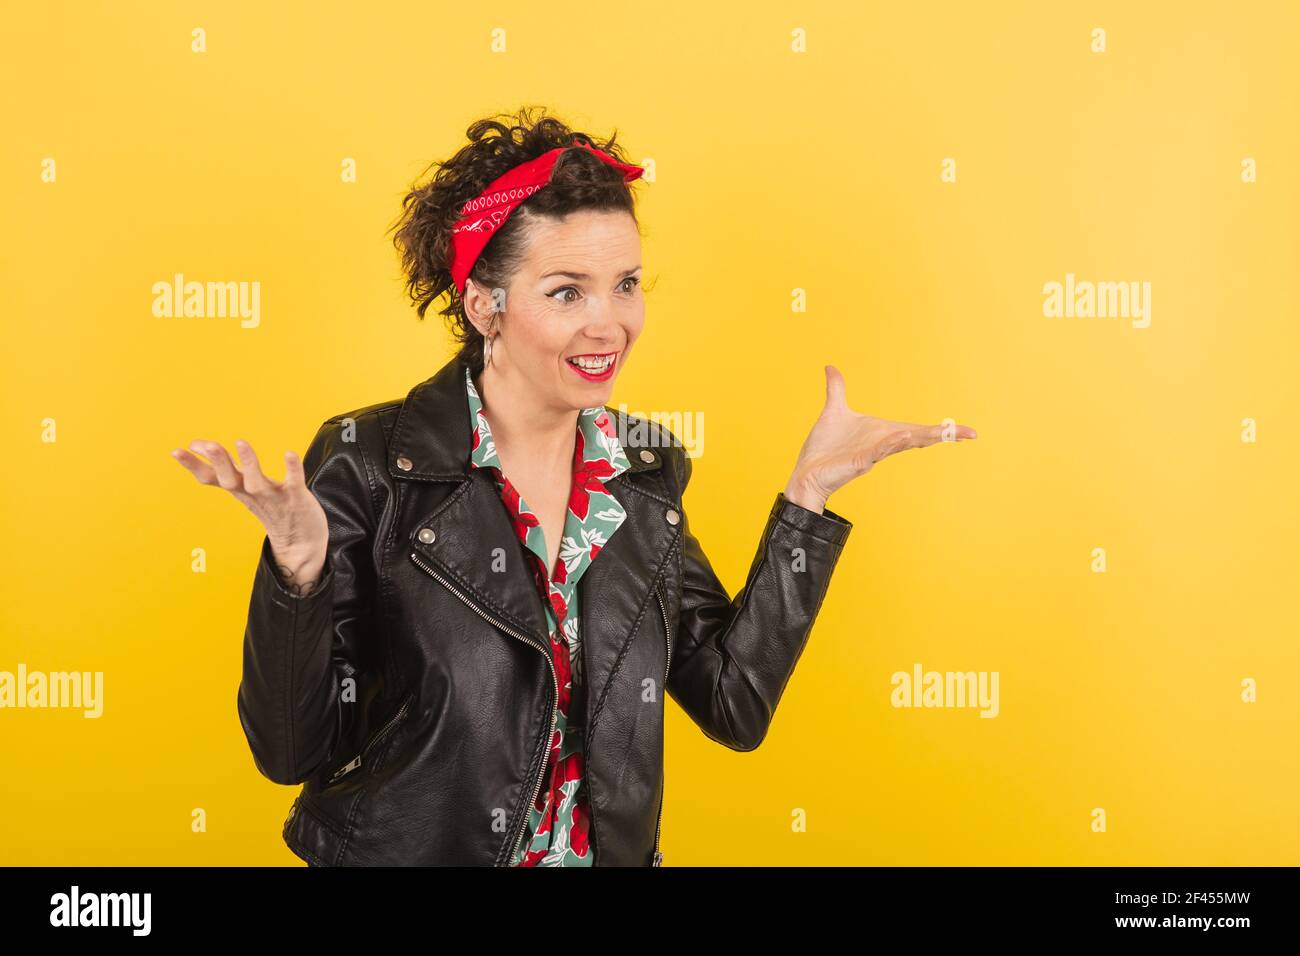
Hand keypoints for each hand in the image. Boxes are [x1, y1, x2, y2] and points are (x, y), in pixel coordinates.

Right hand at [170, 439, 329, 593]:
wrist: (301, 544)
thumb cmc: (272, 509)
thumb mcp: (244, 489)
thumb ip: (228, 469)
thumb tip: (206, 447)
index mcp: (239, 490)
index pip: (211, 478)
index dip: (194, 465)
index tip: (177, 450)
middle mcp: (253, 494)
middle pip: (230, 479)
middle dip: (219, 462)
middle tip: (207, 445)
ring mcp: (274, 497)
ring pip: (257, 482)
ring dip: (249, 463)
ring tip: (240, 442)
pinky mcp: (296, 498)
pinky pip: (294, 482)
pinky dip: (292, 469)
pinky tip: (289, 453)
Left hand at [783, 365, 977, 511]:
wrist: (807, 472)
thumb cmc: (824, 448)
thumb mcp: (833, 411)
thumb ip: (837, 389)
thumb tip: (831, 367)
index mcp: (882, 433)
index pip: (916, 429)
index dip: (941, 429)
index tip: (967, 431)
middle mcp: (882, 444)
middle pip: (918, 437)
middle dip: (943, 435)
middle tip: (969, 434)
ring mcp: (872, 455)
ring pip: (901, 444)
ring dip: (918, 436)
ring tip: (941, 432)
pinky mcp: (858, 463)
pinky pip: (877, 452)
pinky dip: (890, 444)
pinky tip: (902, 436)